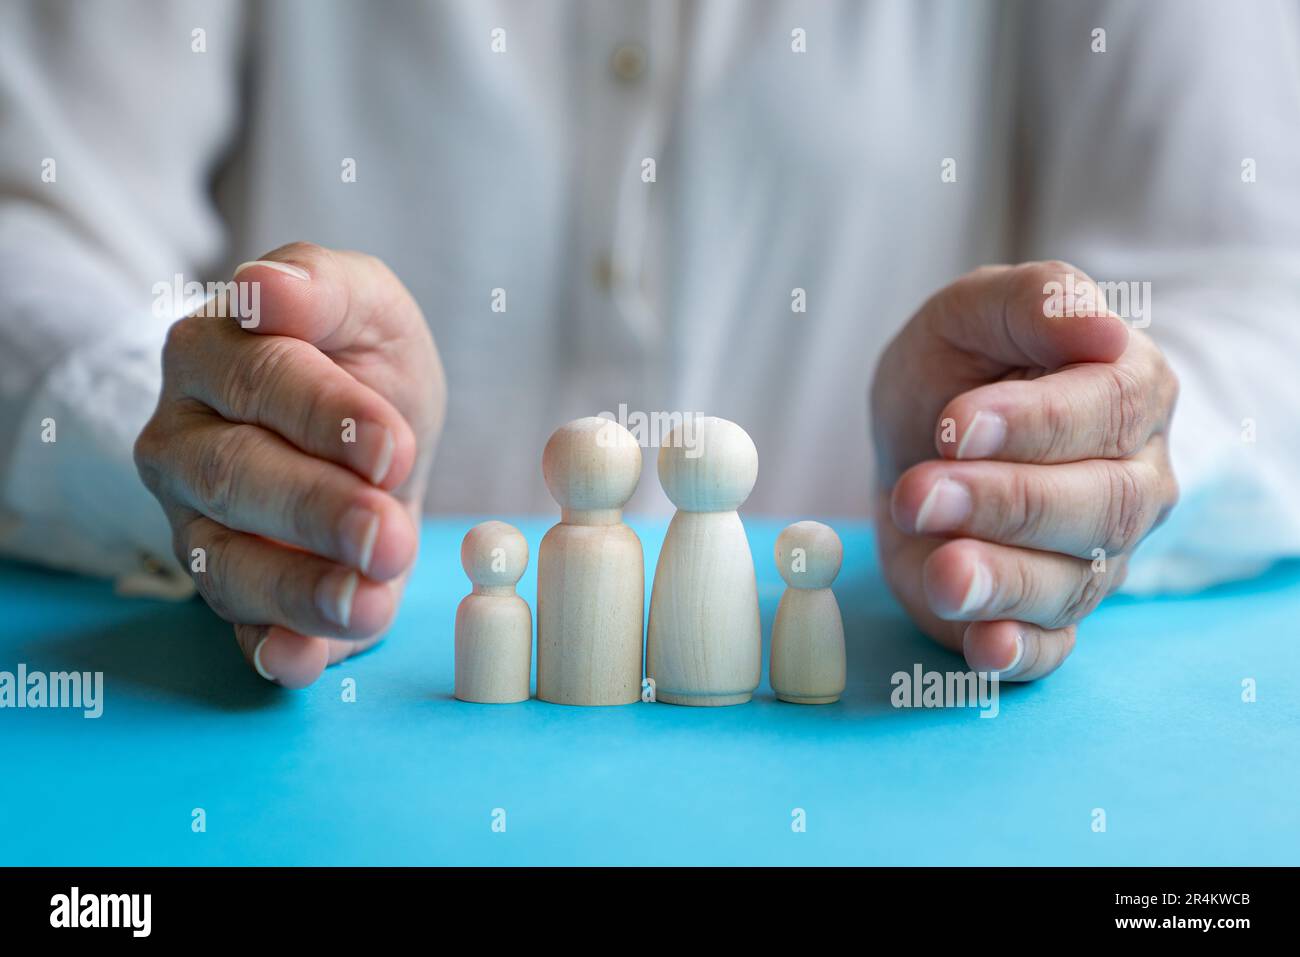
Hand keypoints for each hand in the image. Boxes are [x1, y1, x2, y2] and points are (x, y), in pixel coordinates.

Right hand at [135, 243, 445, 687]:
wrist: (369, 430)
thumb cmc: (360, 360)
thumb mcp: (366, 307)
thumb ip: (323, 286)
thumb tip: (267, 287)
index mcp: (210, 354)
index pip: (259, 381)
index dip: (326, 416)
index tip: (395, 445)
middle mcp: (182, 442)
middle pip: (237, 477)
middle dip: (317, 511)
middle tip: (390, 535)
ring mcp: (194, 524)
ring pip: (227, 562)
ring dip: (300, 589)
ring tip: (372, 601)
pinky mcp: (227, 590)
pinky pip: (236, 629)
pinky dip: (273, 648)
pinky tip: (308, 659)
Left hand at [870, 261, 1178, 679]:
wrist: (920, 439)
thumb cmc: (960, 368)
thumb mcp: (974, 311)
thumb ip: (1034, 301)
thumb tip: (1103, 327)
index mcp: (1129, 393)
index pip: (1109, 411)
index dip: (1036, 422)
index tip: (956, 425)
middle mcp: (1130, 482)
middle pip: (1098, 504)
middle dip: (1005, 502)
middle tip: (920, 494)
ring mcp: (1094, 557)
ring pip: (1073, 581)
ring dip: (1002, 579)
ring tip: (940, 570)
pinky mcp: (1043, 616)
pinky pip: (1052, 649)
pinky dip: (1019, 653)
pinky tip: (983, 646)